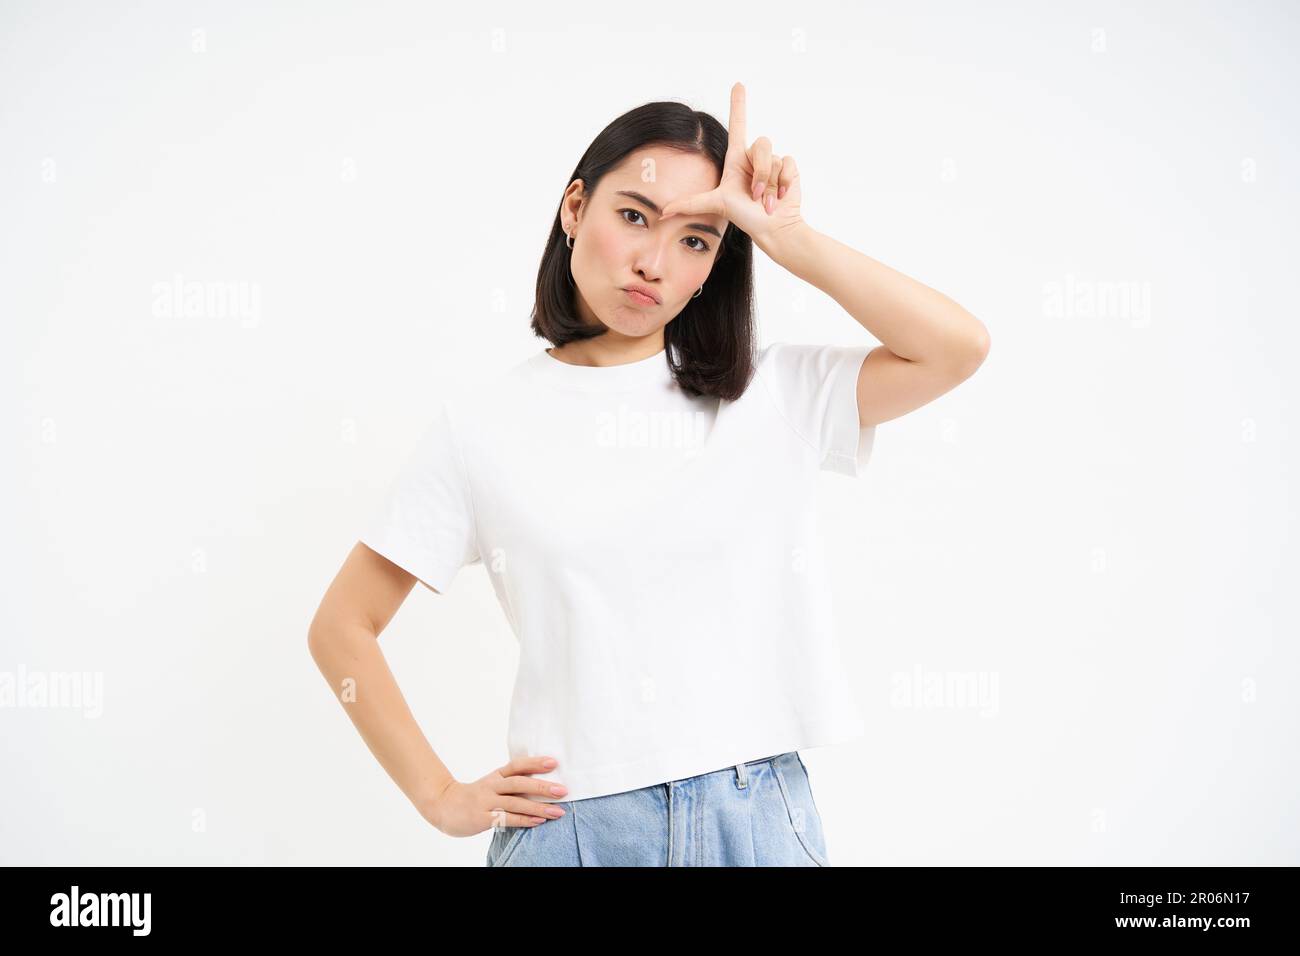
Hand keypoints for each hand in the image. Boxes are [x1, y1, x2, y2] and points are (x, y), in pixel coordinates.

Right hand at [423, 755, 568, 836]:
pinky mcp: (482, 818)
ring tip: (558, 812)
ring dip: (539, 807)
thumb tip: (540, 784)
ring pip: (515, 803)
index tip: (555, 762)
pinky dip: (524, 820)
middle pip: (519, 783)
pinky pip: (506, 819)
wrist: (442, 806)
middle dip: (543, 787)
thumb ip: (510, 784)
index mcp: (495, 776)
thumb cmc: (473, 796)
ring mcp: (486, 802)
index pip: (517, 766)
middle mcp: (491, 786)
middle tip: (563, 790)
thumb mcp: (490, 785)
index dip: (535, 763)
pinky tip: (538, 822)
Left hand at [658, 81, 803, 248]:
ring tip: (767, 201)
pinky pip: (787, 163)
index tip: (738, 84)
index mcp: (736, 159)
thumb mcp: (716, 204)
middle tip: (755, 195)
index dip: (738, 105)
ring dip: (769, 183)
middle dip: (759, 173)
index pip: (738, 125)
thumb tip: (662, 213)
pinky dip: (783, 182)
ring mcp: (772, 162)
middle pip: (760, 145)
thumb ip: (690, 204)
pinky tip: (781, 196)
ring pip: (773, 157)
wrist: (773, 228)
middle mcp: (753, 157)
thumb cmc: (746, 217)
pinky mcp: (788, 168)